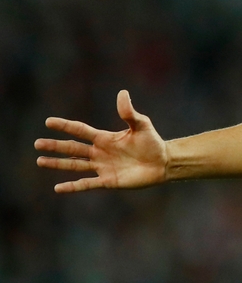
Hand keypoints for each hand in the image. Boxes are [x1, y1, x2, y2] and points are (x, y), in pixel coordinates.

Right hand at [35, 90, 168, 191]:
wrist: (163, 163)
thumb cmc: (153, 143)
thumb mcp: (141, 125)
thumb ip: (129, 113)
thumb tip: (122, 93)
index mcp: (105, 138)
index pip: (80, 131)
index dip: (65, 126)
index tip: (49, 122)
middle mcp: (100, 152)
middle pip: (73, 148)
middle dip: (55, 146)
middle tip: (37, 143)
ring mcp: (102, 167)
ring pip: (75, 165)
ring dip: (58, 164)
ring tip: (40, 160)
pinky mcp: (108, 181)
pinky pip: (87, 184)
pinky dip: (73, 186)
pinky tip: (58, 188)